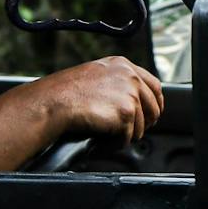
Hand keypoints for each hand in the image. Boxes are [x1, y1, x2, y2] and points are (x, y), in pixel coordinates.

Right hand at [33, 56, 164, 149]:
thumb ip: (117, 82)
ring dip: (126, 135)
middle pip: (154, 106)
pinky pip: (128, 137)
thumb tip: (130, 99)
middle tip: (132, 132)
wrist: (53, 101)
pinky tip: (102, 140)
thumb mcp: (96, 75)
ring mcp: (130, 94)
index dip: (154, 103)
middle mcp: (130, 77)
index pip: (154, 85)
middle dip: (146, 123)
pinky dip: (116, 143)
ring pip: (142, 126)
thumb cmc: (65, 92)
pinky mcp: (126, 113)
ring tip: (108, 136)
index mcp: (122, 65)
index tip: (151, 114)